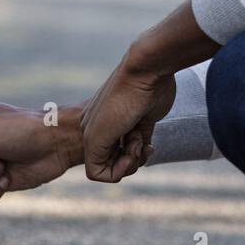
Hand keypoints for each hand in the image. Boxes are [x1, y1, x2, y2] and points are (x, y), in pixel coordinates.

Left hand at [81, 0, 218, 182]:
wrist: (146, 70)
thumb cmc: (152, 87)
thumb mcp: (146, 117)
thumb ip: (140, 133)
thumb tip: (144, 148)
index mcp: (105, 120)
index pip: (115, 153)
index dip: (133, 157)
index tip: (145, 142)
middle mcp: (95, 126)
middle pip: (111, 163)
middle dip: (132, 161)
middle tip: (141, 143)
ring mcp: (92, 132)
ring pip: (106, 170)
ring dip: (130, 163)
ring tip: (138, 139)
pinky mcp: (93, 139)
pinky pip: (98, 174)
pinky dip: (121, 170)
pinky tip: (134, 148)